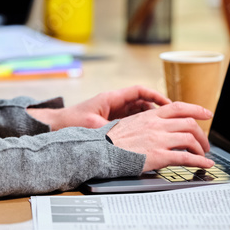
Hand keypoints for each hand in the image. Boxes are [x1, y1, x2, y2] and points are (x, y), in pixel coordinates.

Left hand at [28, 86, 168, 130]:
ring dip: (151, 120)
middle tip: (173, 120)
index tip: (170, 104)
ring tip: (165, 130)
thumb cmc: (70, 122)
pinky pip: (131, 123)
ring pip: (139, 113)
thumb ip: (108, 130)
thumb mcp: (90, 126)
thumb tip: (123, 137)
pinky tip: (148, 137)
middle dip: (158, 109)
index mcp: (112, 98)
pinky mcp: (112, 123)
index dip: (156, 96)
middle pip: (143, 102)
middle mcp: (115, 103)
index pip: (139, 92)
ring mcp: (114, 113)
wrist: (55, 126)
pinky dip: (141, 127)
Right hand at [106, 102, 213, 171]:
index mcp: (149, 116)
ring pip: (190, 139)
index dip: (196, 109)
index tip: (207, 113)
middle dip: (202, 133)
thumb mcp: (129, 124)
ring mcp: (158, 140)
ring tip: (204, 155)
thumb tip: (156, 127)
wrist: (100, 150)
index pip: (179, 107)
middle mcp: (156, 125)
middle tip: (205, 143)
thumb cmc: (111, 140)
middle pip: (189, 123)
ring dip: (201, 148)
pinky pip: (186, 158)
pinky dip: (200, 161)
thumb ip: (145, 123)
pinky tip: (205, 164)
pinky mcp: (158, 156)